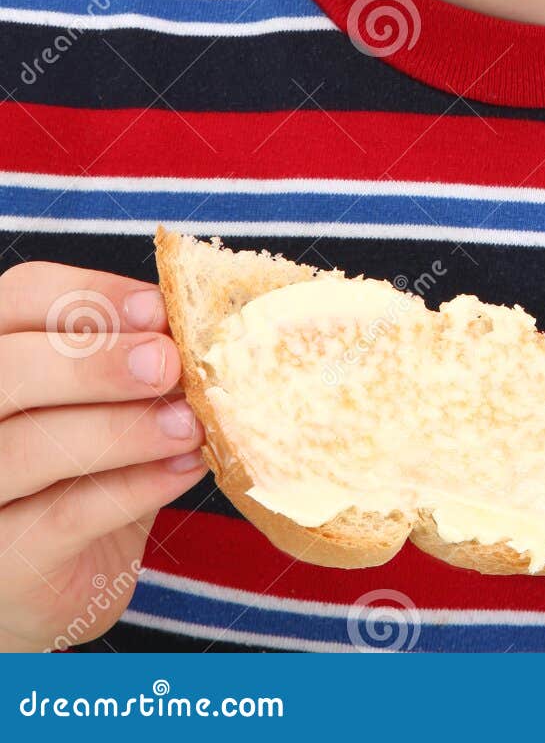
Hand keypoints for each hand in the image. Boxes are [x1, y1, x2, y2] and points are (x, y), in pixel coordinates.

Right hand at [0, 261, 207, 652]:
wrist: (51, 579)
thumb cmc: (81, 469)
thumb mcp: (104, 402)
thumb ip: (137, 360)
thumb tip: (197, 326)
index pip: (21, 296)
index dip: (90, 294)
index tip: (160, 309)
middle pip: (9, 367)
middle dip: (95, 361)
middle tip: (168, 364)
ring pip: (34, 445)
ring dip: (126, 429)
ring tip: (192, 423)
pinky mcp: (2, 560)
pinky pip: (69, 513)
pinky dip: (137, 485)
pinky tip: (186, 467)